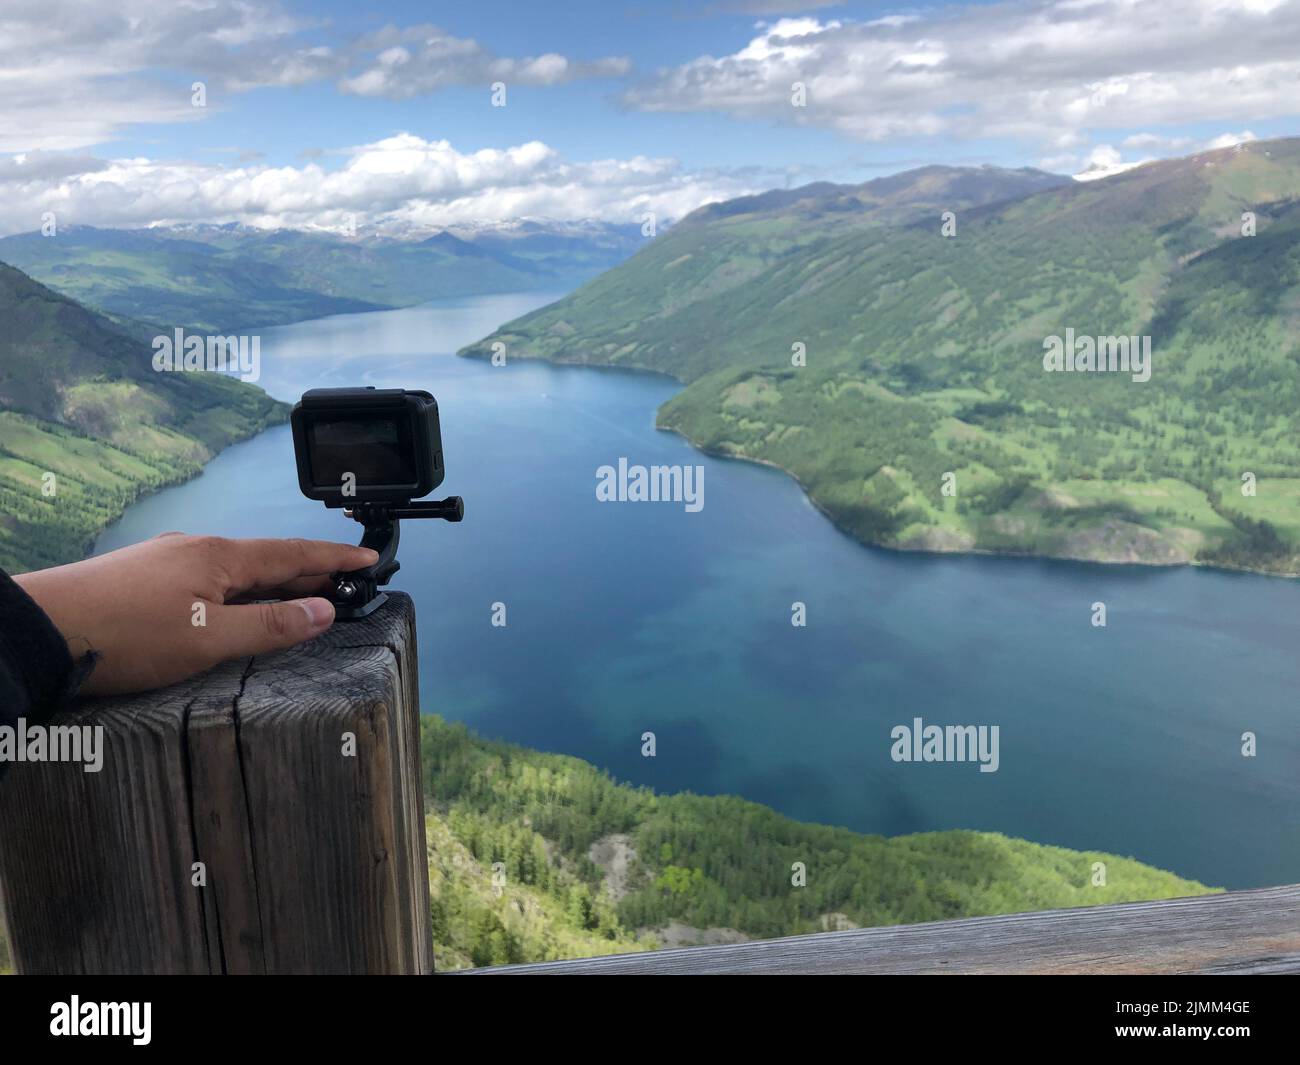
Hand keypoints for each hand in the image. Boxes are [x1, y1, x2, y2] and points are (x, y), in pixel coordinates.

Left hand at [14, 533, 378, 696]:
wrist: (40, 629)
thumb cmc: (124, 634)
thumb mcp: (209, 639)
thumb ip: (271, 626)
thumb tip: (322, 610)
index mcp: (220, 557)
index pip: (294, 552)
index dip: (334, 558)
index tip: (368, 557)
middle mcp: (196, 549)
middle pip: (267, 559)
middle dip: (309, 572)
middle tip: (344, 585)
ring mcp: (167, 561)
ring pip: (235, 571)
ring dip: (272, 585)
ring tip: (298, 602)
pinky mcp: (143, 579)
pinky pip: (209, 579)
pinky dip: (238, 592)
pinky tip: (233, 611)